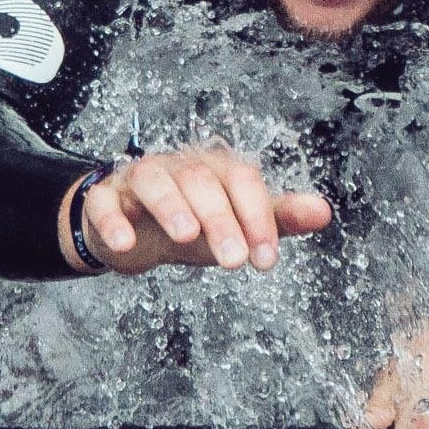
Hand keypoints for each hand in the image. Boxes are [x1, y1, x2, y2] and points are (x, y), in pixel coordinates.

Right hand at [61, 146, 331, 274]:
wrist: (134, 230)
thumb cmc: (196, 224)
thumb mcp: (237, 224)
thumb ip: (278, 218)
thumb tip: (325, 212)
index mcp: (217, 168)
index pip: (243, 180)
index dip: (258, 217)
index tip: (265, 260)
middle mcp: (180, 166)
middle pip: (202, 181)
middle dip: (221, 220)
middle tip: (234, 261)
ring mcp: (140, 179)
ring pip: (153, 181)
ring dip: (171, 206)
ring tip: (187, 237)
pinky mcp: (105, 198)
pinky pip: (103, 202)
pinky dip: (112, 220)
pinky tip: (124, 243)